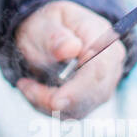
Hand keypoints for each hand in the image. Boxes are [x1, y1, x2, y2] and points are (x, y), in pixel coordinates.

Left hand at [13, 0, 125, 119]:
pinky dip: (47, 107)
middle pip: (94, 94)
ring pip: (80, 108)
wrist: (47, 33)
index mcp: (103, 38)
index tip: (54, 101)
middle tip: (26, 87)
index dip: (79, 90)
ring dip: (47, 103)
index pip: (100, 69)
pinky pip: (70, 113)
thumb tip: (71, 48)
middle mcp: (110, 64)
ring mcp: (103, 83)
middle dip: (57, 99)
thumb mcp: (44, 23)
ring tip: (26, 85)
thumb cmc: (47, 25)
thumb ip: (55, 36)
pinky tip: (33, 91)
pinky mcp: (90, 99)